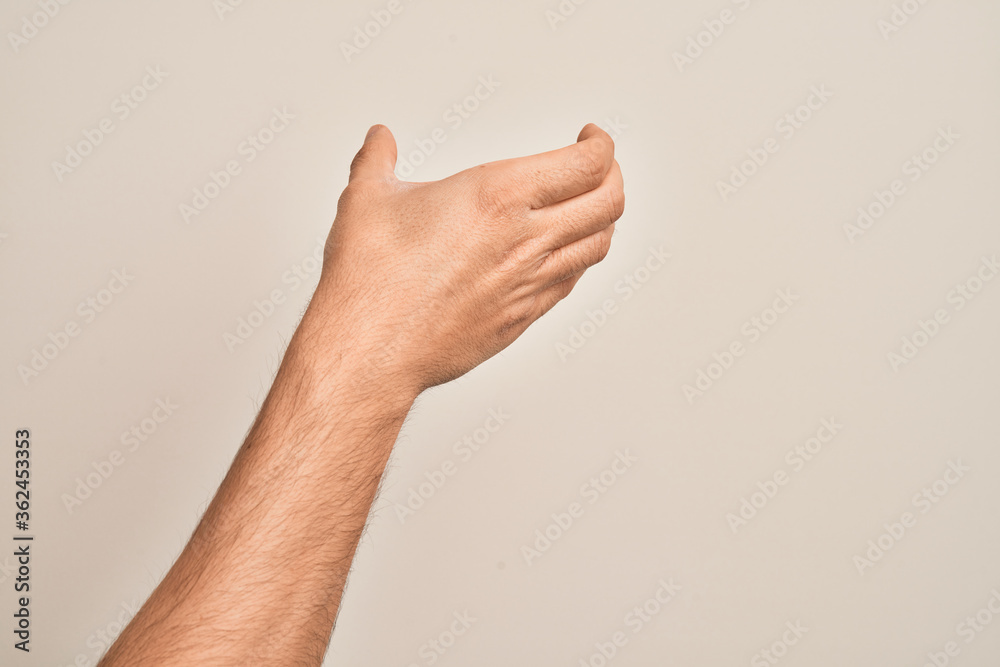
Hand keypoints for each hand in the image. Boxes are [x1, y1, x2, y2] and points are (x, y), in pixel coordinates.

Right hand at [315, 123, 624, 392]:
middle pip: (609, 203)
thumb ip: (378, 159)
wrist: (372, 349)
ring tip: (588, 206)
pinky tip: (562, 253)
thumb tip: (379, 140)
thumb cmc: (372, 279)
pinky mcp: (521, 317)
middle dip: (612, 177)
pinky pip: (570, 282)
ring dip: (602, 219)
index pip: (587, 164)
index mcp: (499, 196)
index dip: (601, 145)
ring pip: (598, 246)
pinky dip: (578, 259)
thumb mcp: (367, 198)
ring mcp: (529, 283)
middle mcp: (526, 239)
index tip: (591, 137)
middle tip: (597, 166)